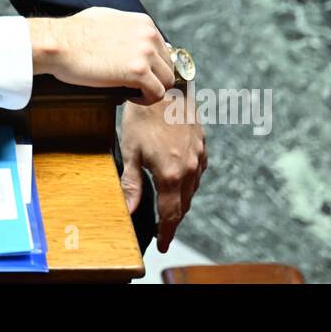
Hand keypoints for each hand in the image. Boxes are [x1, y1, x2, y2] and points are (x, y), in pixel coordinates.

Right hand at [28, 7, 175, 103]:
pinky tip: (129, 97)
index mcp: (143, 23)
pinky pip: (156, 93)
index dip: (152, 66)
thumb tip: (127, 35)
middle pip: (168, 66)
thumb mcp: (105, 18)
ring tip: (133, 93)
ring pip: (166, 81)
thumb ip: (124, 27)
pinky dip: (145, 99)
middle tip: (136, 87)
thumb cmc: (73, 33)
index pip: (163, 50)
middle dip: (154, 78)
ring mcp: (145, 53)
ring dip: (151, 90)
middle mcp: (149, 35)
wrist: (58, 44)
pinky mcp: (137, 72)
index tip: (139, 74)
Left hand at [120, 97, 206, 252]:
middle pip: (184, 204)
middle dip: (174, 219)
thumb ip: (132, 185)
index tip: (163, 245)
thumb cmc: (143, 116)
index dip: (167, 233)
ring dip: (182, 200)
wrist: (165, 87)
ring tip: (170, 206)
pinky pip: (198, 171)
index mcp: (170, 174)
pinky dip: (189, 181)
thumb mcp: (130, 151)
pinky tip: (180, 178)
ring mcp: (198, 156)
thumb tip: (129, 210)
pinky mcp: (202, 144)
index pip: (171, 215)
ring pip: (192, 188)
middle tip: (164, 229)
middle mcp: (189, 169)